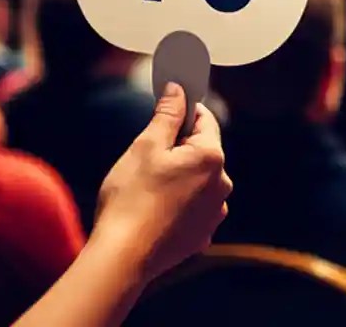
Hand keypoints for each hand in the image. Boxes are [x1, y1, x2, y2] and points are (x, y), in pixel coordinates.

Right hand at [90, 82, 232, 282]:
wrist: (123, 256)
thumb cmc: (131, 197)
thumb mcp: (146, 146)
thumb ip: (167, 114)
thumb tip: (178, 89)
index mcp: (212, 158)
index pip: (204, 120)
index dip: (183, 112)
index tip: (165, 112)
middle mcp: (222, 184)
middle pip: (202, 151)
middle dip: (178, 148)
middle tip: (147, 157)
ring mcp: (215, 212)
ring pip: (198, 180)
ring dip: (179, 176)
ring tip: (148, 187)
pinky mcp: (203, 234)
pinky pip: (194, 207)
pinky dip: (178, 203)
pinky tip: (154, 210)